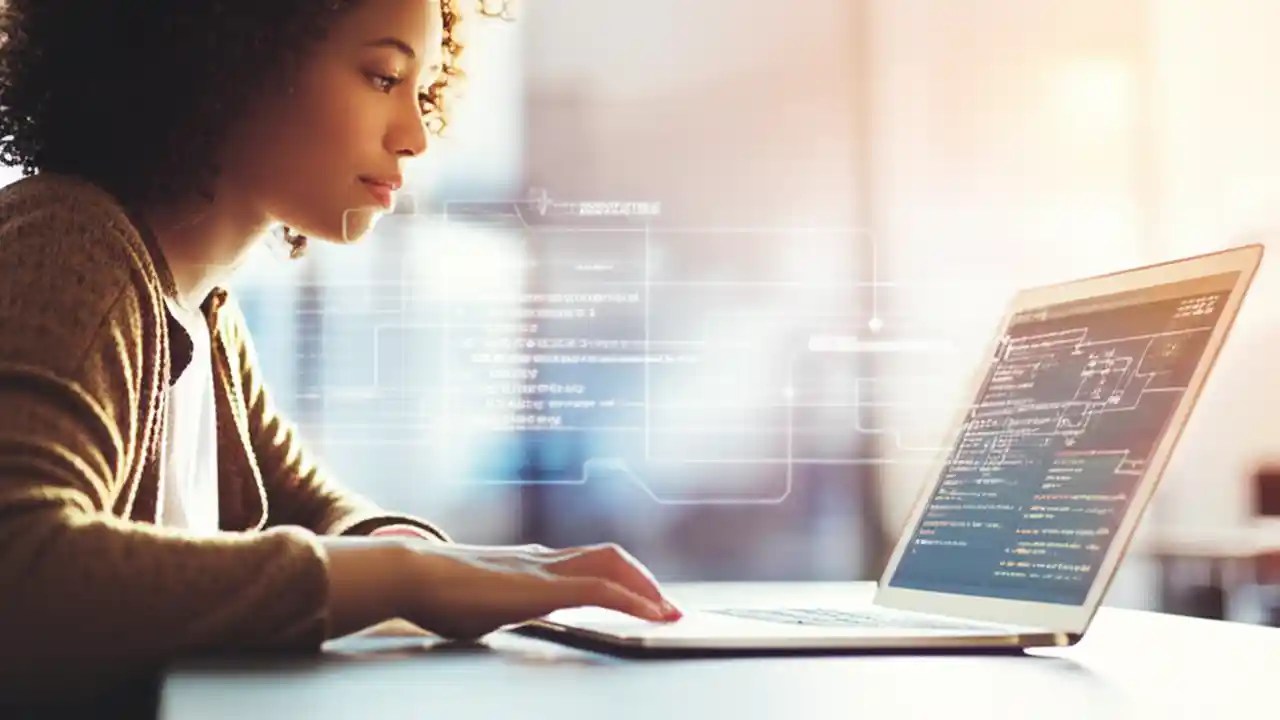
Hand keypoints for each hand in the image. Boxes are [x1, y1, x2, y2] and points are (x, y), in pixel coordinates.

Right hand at [401, 542, 683, 639]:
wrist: (412, 573)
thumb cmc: (434, 594)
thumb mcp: (479, 605)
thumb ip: (496, 608)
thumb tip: (490, 618)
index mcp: (529, 564)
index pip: (586, 561)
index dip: (619, 577)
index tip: (640, 598)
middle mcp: (543, 559)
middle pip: (608, 557)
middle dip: (642, 580)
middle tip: (667, 607)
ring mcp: (544, 569)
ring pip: (611, 566)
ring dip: (646, 588)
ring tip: (668, 613)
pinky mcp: (543, 587)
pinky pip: (600, 589)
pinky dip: (632, 600)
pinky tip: (650, 616)